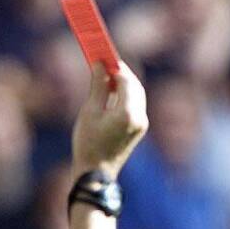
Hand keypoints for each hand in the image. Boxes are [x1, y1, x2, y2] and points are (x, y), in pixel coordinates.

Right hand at [71, 61, 147, 177]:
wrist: (96, 175)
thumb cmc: (88, 145)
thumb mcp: (89, 112)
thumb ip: (97, 85)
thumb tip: (100, 64)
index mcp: (127, 113)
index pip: (125, 79)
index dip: (113, 64)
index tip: (102, 53)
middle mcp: (139, 117)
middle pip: (134, 85)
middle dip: (120, 72)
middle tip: (104, 61)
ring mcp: (141, 124)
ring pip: (136, 93)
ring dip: (122, 83)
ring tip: (105, 77)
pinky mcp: (139, 129)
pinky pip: (135, 104)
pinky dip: (124, 95)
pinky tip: (110, 93)